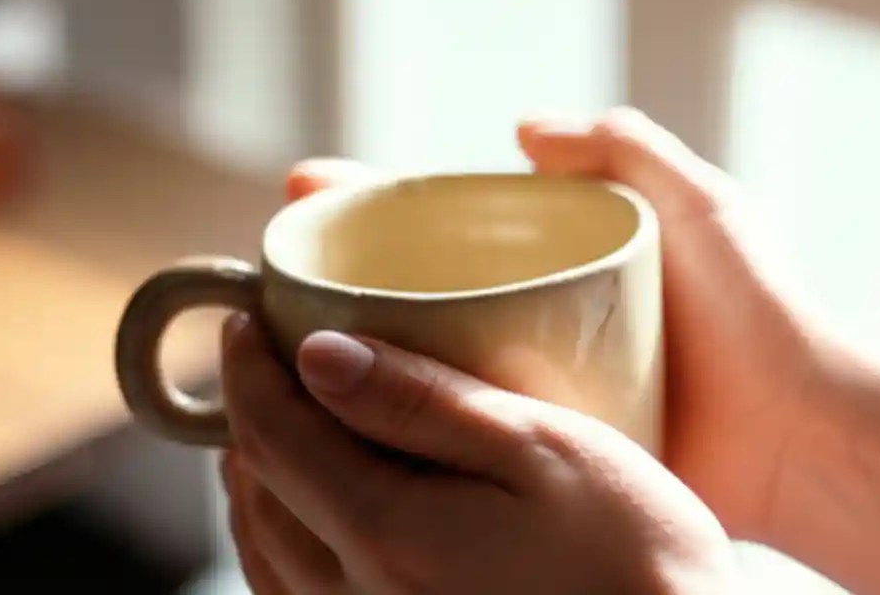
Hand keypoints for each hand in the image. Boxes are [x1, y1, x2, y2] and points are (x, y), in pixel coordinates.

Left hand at [221, 317, 735, 593]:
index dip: (245, 369)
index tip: (244, 320)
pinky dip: (280, 541)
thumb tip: (317, 353)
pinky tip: (309, 517)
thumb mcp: (539, 450)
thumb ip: (420, 401)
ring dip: (255, 480)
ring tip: (274, 426)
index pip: (271, 434)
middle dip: (244, 417)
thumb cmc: (635, 559)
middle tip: (259, 362)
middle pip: (257, 492)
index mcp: (384, 532)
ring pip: (266, 552)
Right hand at [273, 108, 822, 539]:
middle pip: (407, 285)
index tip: (304, 187)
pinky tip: (340, 413)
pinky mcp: (533, 447)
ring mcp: (524, 382)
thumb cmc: (760, 312)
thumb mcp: (700, 201)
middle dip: (334, 270)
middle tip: (272, 265)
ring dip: (346, 347)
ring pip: (412, 356)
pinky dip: (394, 417)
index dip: (366, 202)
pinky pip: (449, 426)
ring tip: (280, 341)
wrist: (803, 437)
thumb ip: (624, 147)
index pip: (438, 219)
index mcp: (554, 258)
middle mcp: (525, 316)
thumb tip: (517, 126)